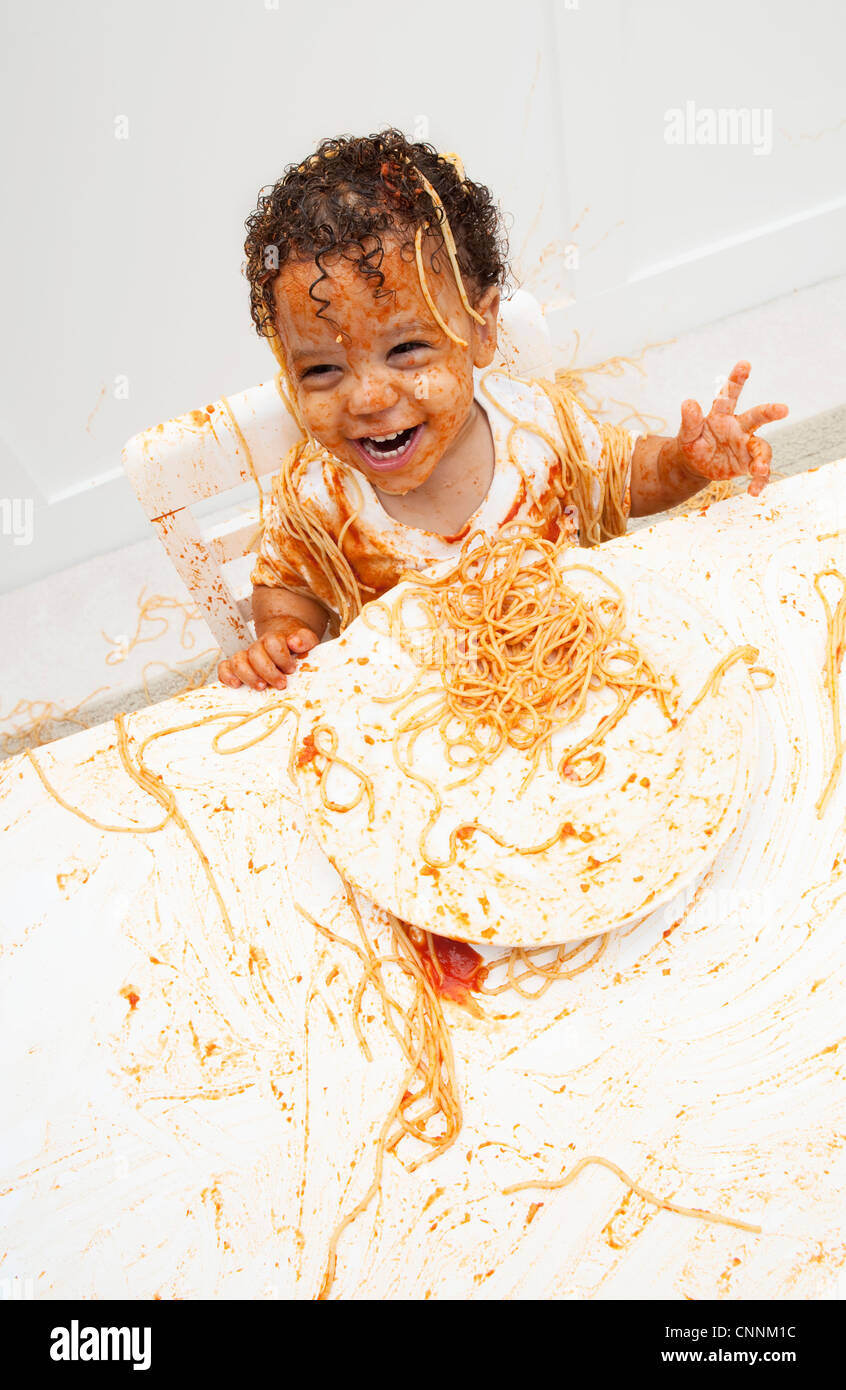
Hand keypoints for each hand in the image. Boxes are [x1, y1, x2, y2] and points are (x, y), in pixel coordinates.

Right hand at [218, 619, 318, 690]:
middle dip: (268, 671)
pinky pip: (224, 668)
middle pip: (255, 653)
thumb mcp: (306, 640)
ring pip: (238, 661)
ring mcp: (246, 656)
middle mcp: (257, 647)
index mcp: (273, 639)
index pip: (272, 643)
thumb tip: (294, 642)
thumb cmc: (294, 645)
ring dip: (249, 676)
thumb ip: (305, 639)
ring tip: (262, 686)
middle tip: (281, 683)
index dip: (282, 657)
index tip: (291, 668)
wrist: (284, 640)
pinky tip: (236, 685)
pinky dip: (226, 676)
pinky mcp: (236, 667)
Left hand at [674, 361, 787, 497]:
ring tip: (759, 470)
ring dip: (763, 460)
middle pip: (757, 416)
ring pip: (762, 449)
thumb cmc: (692, 444)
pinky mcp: (749, 463)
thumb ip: (690, 420)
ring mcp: (746, 445)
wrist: (695, 465)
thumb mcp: (687, 435)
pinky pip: (760, 473)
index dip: (736, 379)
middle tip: (783, 409)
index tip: (745, 363)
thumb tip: (688, 402)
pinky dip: (759, 482)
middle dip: (770, 411)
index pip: (729, 394)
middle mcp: (739, 427)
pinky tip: (752, 492)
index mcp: (722, 416)